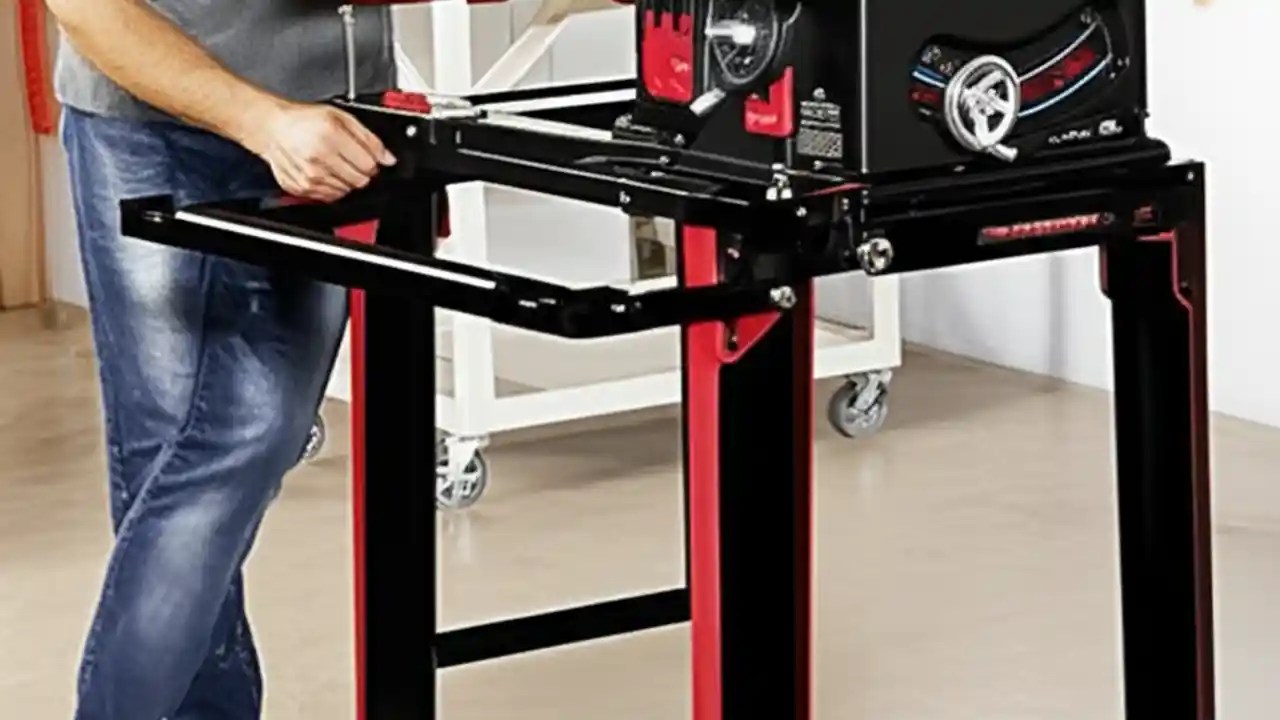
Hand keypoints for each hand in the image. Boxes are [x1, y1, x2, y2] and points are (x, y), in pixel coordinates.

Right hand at [245, 102, 395, 202]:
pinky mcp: (302, 189)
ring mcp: (309, 178)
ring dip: (346, 179)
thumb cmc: (304, 121)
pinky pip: (331, 196)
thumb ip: (369, 138)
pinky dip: (333, 186)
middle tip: (349, 158)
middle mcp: (319, 160)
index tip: (367, 156)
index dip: (372, 161)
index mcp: (330, 138)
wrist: (272, 129)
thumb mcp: (341, 117)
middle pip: (360, 181)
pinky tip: (324, 171)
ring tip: (333, 162)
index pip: (369, 165)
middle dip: (360, 171)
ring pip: (347, 191)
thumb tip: (388, 158)